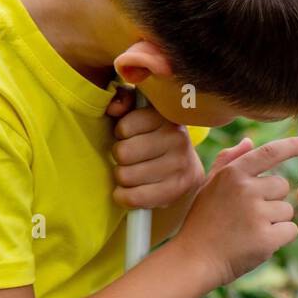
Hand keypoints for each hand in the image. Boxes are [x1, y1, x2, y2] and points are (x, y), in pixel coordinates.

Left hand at [107, 87, 204, 208]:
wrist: (184, 172)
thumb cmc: (151, 139)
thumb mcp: (137, 114)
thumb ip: (123, 100)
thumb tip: (113, 108)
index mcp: (166, 115)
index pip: (124, 127)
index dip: (121, 134)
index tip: (131, 136)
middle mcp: (178, 137)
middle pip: (123, 153)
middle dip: (120, 158)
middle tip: (131, 158)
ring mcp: (181, 164)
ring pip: (126, 176)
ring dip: (123, 177)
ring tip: (135, 172)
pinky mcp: (178, 188)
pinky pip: (134, 197)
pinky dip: (125, 196)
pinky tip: (133, 190)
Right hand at [174, 136, 297, 286]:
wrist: (194, 259)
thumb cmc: (202, 222)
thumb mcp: (208, 186)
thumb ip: (229, 161)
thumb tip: (250, 141)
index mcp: (232, 174)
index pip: (269, 153)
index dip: (291, 146)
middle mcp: (246, 190)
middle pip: (283, 186)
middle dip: (273, 199)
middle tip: (248, 215)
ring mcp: (256, 214)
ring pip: (288, 209)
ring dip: (276, 221)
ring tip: (249, 230)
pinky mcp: (266, 238)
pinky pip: (290, 230)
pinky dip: (280, 238)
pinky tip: (257, 242)